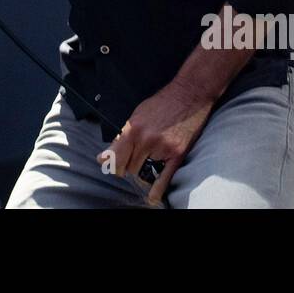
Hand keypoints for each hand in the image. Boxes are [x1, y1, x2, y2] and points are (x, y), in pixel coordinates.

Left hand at [97, 81, 216, 205]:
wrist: (189, 95)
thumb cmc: (162, 104)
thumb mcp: (137, 115)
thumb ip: (122, 137)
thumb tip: (104, 157)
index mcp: (133, 128)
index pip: (116, 158)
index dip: (114, 165)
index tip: (115, 166)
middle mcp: (146, 140)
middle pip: (130, 168)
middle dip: (130, 166)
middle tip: (137, 159)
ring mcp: (162, 148)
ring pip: (144, 173)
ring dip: (143, 171)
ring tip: (148, 162)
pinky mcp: (177, 154)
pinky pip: (164, 178)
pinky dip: (156, 190)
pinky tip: (151, 197)